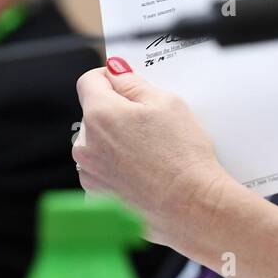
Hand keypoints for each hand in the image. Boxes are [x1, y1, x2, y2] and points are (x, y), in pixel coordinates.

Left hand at [73, 60, 232, 247]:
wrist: (191, 207)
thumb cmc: (183, 155)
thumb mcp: (167, 103)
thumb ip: (133, 83)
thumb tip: (115, 70)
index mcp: (100, 115)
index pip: (89, 81)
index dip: (110, 78)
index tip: (126, 84)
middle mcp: (85, 145)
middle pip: (95, 115)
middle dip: (117, 113)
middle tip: (151, 124)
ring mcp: (90, 174)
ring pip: (98, 144)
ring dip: (117, 142)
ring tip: (151, 153)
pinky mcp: (98, 198)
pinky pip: (103, 171)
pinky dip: (118, 169)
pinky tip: (145, 173)